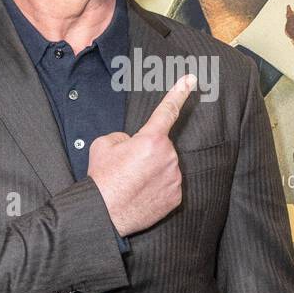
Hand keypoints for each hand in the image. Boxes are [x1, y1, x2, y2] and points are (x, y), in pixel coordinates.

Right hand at [88, 74, 196, 236]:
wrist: (103, 213)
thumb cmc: (102, 178)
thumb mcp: (104, 144)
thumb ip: (123, 137)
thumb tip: (132, 143)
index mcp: (151, 139)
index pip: (168, 111)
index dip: (180, 92)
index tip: (191, 79)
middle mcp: (168, 156)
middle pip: (161, 147)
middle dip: (147, 153)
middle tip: (127, 168)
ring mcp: (174, 178)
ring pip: (166, 167)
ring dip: (152, 171)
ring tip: (132, 183)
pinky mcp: (176, 197)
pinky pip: (168, 185)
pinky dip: (157, 188)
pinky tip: (141, 194)